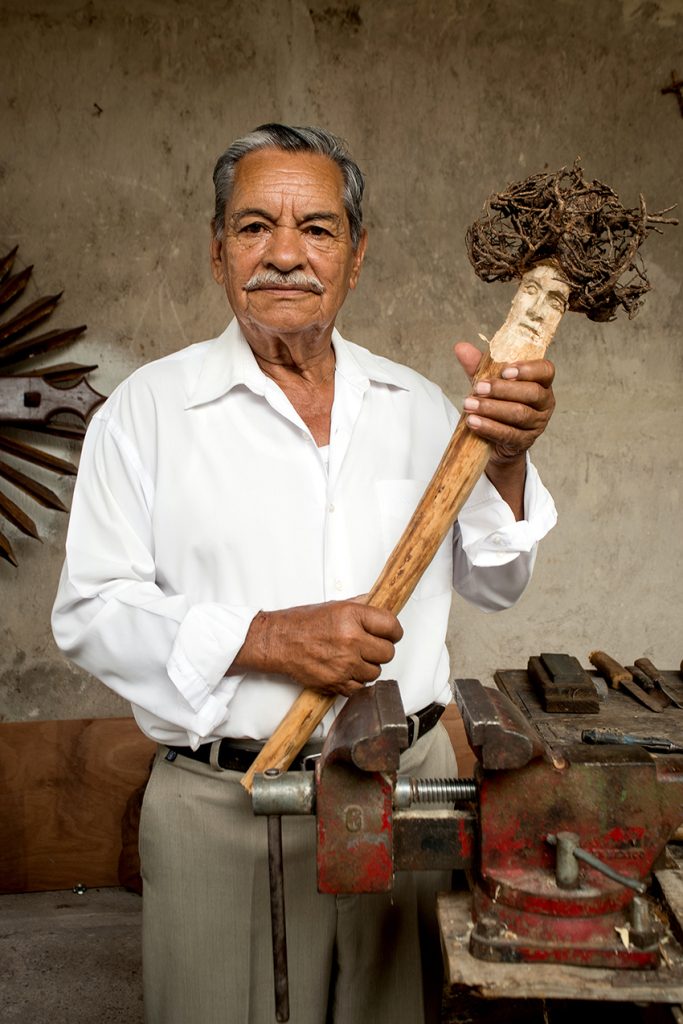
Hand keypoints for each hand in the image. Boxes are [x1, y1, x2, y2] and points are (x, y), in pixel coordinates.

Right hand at [232, 599, 402, 696]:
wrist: (277, 641)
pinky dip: (356, 681)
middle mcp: (351, 640)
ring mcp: (344, 664)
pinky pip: (360, 687)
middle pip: (388, 652)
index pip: (392, 626)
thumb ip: (360, 607)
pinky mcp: (336, 682)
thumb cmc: (300, 623)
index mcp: (352, 617)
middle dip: (381, 649)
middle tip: (371, 645)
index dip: (394, 631)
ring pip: (376, 671)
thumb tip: (380, 606)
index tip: (391, 633)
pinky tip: (347, 670)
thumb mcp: (334, 606)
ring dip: (368, 666)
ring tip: (354, 657)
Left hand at [454, 341, 555, 465]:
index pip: (546, 370)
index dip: (528, 369)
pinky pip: (509, 435)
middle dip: (502, 389)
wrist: (494, 438)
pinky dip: (489, 427)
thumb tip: (461, 347)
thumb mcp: (488, 382)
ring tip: (469, 404)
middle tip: (478, 388)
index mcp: (541, 382)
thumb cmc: (496, 402)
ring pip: (519, 414)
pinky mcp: (524, 442)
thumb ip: (478, 365)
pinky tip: (473, 422)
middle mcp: (544, 403)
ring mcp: (537, 424)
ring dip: (492, 408)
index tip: (505, 371)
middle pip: (531, 393)